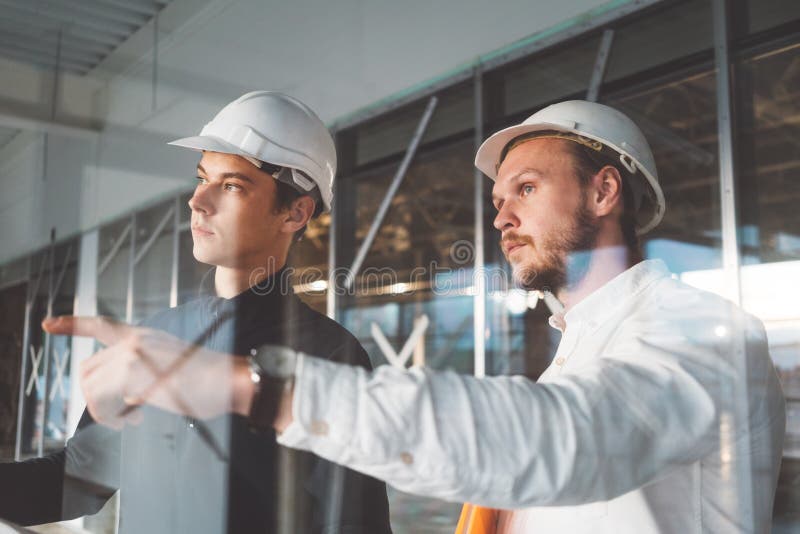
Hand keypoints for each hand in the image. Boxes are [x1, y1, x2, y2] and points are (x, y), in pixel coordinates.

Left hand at [42, 316, 254, 428]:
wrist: (228, 379)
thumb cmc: (208, 381)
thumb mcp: (171, 369)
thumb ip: (144, 374)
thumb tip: (125, 398)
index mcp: (144, 337)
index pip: (102, 325)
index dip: (72, 324)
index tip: (48, 324)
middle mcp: (134, 341)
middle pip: (88, 368)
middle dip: (95, 397)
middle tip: (121, 416)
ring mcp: (132, 353)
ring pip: (90, 386)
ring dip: (102, 410)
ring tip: (127, 420)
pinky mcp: (133, 370)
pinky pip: (101, 400)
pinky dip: (110, 416)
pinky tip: (133, 420)